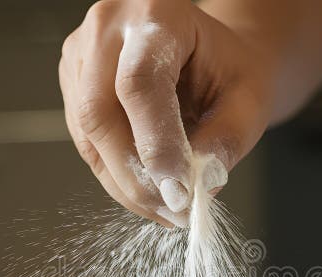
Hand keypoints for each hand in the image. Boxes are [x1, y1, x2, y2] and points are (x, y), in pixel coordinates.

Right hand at [59, 0, 274, 226]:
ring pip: (89, 137)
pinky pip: (88, 145)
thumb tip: (201, 185)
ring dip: (127, 185)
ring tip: (168, 209)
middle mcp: (106, 29)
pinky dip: (118, 178)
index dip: (156, 143)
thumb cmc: (229, 70)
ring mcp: (81, 57)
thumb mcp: (249, 98)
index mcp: (155, 12)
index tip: (179, 192)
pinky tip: (150, 193)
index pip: (140, 82)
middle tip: (175, 212)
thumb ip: (228, 139)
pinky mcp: (73, 86)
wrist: (209, 56)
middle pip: (100, 113)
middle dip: (136, 176)